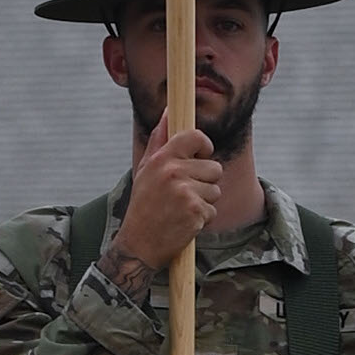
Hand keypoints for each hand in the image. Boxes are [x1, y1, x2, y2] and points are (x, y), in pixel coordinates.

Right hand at [113, 126, 222, 273]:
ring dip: (204, 202)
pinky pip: (213, 210)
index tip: (202, 155)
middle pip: (214, 167)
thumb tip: (168, 111)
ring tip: (182, 209)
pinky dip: (203, 219)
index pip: (195, 137)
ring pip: (216, 190)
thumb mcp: (146, 170)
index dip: (204, 145)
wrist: (139, 244)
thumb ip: (159, 140)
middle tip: (185, 194)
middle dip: (206, 182)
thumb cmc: (144, 204)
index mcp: (161, 159)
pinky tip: (184, 222)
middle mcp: (173, 172)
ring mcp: (185, 192)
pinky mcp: (195, 212)